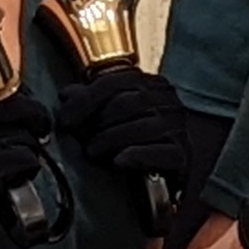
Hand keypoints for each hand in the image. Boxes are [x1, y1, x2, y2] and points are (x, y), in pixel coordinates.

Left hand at [55, 58, 191, 192]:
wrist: (179, 166)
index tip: (65, 120)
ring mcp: (177, 127)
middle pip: (124, 104)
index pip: (112, 83)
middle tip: (83, 141)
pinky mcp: (184, 155)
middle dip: (96, 124)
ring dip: (110, 140)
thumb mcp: (116, 116)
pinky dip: (136, 156)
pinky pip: (160, 153)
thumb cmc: (142, 138)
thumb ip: (93, 102)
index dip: (84, 101)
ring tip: (94, 152)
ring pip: (139, 128)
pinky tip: (119, 161)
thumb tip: (67, 95)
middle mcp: (167, 101)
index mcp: (151, 84)